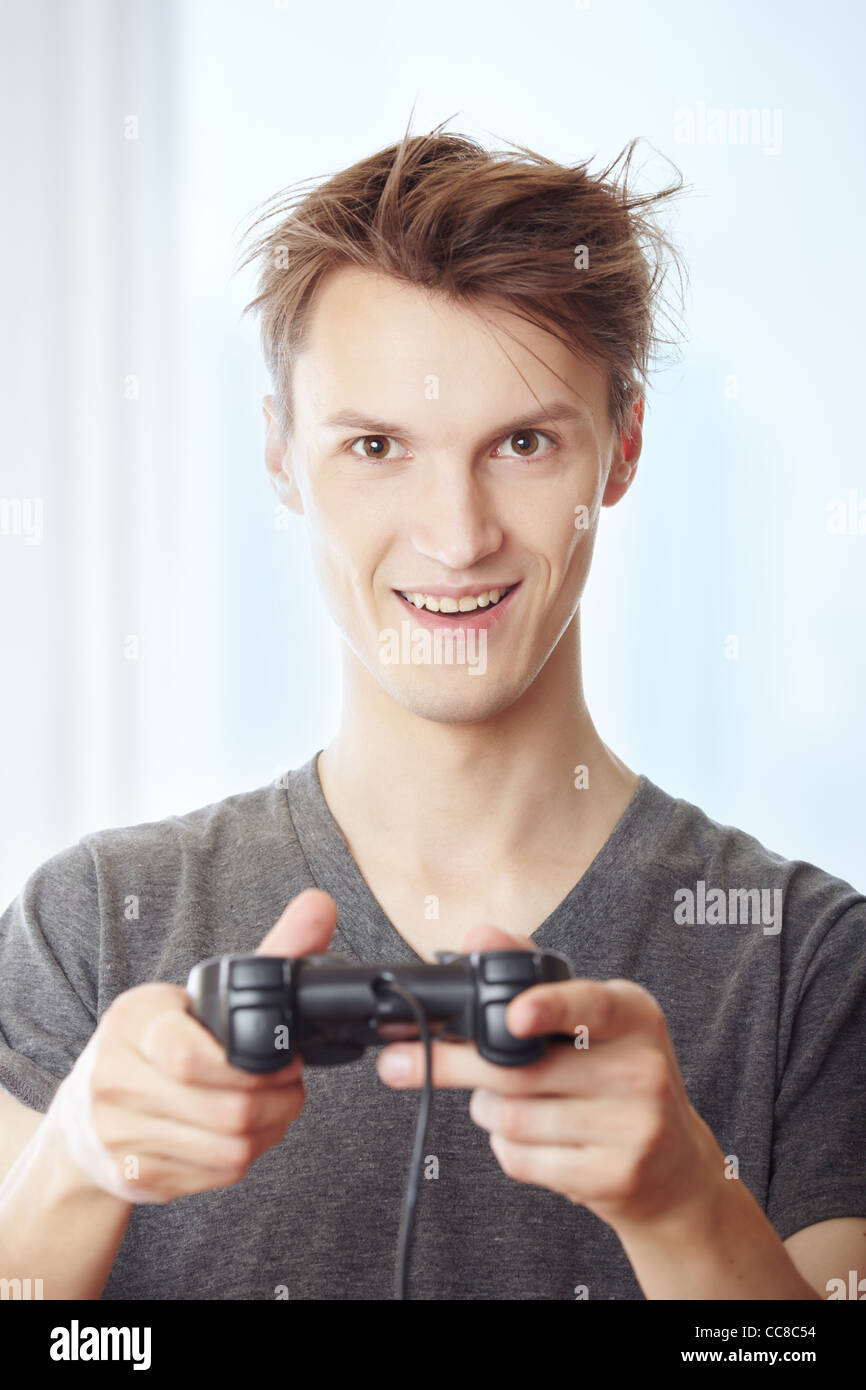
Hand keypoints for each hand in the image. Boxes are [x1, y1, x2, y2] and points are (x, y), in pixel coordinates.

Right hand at [44, 888, 338, 1204]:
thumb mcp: (196, 995)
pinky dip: (248, 1155)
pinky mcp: (138, 1177)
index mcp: (132, 1023)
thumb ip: (268, 954)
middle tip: (293, 1084)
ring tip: (277, 1106)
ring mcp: (122, 1135)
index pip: (188, 1056)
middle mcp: (115, 1080)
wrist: (84, 1117)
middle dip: (279, 1100)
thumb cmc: (154, 1045)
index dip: (252, 1066)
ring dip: (271, 1129)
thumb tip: (321, 904)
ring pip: (229, 1148)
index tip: (285, 1059)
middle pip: (226, 1110)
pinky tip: (249, 1133)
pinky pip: (218, 1175)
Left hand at [376, 924, 724, 1235]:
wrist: (674, 1168)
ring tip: (504, 1102)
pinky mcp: (613, 1177)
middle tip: (397, 1062)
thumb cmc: (616, 1076)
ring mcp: (633, 1128)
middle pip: (523, 1070)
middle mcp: (641, 1068)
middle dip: (453, 1065)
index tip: (513, 1014)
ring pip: (513, 1118)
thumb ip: (531, 972)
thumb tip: (476, 935)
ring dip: (486, 1109)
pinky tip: (530, 1137)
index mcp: (634, 1015)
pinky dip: (507, 1148)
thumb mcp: (592, 1017)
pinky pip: (523, 1160)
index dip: (548, 1007)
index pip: (590, 1005)